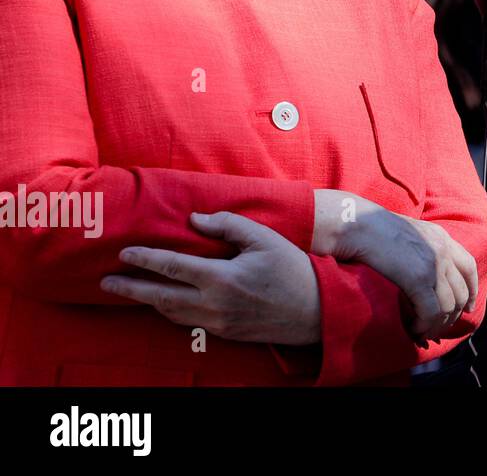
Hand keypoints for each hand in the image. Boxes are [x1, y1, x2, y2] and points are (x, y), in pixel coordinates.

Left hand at [100, 211, 320, 345]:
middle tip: (106, 283)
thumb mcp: (264, 238)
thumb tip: (196, 220)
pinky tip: (164, 304)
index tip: (125, 253)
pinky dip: (170, 312)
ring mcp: (217, 323)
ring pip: (171, 313)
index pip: (172, 267)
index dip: (145, 259)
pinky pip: (188, 323)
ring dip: (148, 302)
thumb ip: (228, 225)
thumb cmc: (291, 268)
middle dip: (131, 289)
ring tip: (130, 292)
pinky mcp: (225, 333)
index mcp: (221, 278)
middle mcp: (213, 304)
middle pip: (161, 297)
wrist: (315, 310)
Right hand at [340, 213, 479, 343]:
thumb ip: (420, 248)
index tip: (468, 307)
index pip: (469, 266)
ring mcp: (433, 264)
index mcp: (441, 237)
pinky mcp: (418, 279)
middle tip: (438, 327)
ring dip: (438, 324)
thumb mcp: (407, 233)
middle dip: (453, 314)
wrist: (356, 224)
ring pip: (449, 306)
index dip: (472, 290)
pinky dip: (425, 325)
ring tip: (423, 332)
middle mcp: (443, 250)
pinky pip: (432, 312)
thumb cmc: (371, 228)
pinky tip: (414, 329)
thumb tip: (420, 272)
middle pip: (462, 291)